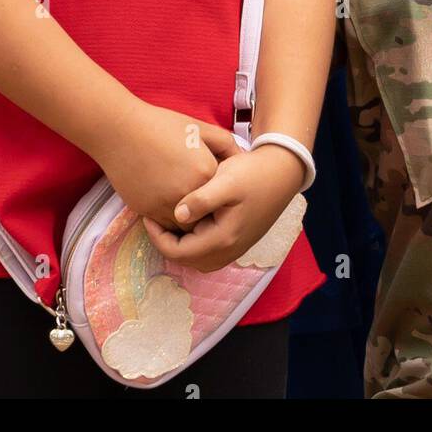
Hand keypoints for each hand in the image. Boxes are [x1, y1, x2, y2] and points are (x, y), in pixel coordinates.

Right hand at [94, 100, 241, 230]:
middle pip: (208, 214)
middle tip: (208, 204)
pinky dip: (169, 220)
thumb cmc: (161, 125)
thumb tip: (241, 159)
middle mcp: (189, 193)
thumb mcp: (199, 127)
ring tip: (190, 206)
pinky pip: (165, 226)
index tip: (220, 188)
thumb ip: (225, 143)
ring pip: (187, 226)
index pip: (224, 193)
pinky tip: (169, 202)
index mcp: (205, 172)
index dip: (222, 191)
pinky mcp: (147, 211)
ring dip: (190, 220)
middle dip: (209, 211)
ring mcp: (166, 205)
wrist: (121, 131)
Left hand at [142, 145, 304, 272]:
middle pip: (185, 260)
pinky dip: (193, 241)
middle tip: (155, 217)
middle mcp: (229, 250)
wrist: (282, 172)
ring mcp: (235, 248)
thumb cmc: (253, 173)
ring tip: (169, 219)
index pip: (177, 252)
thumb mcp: (226, 180)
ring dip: (179, 243)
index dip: (157, 237)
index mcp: (222, 238)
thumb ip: (201, 199)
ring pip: (196, 258)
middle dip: (166, 242)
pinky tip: (190, 219)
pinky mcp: (238, 241)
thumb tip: (177, 215)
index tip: (148, 215)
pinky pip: (208, 251)